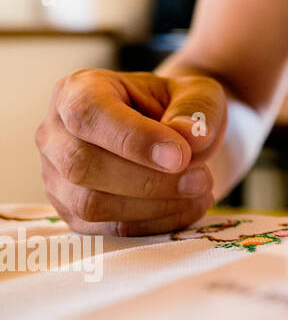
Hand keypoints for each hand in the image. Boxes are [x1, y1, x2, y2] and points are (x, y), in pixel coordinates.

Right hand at [35, 69, 226, 235]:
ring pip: (91, 204)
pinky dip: (155, 224)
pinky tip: (188, 207)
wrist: (172, 134)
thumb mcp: (198, 92)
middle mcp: (55, 134)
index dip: (133, 138)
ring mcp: (57, 177)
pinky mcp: (73, 212)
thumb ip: (197, 108)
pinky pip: (107, 229)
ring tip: (200, 190)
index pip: (87, 114)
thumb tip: (193, 137)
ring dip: (155, 205)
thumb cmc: (177, 107)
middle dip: (149, 179)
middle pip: (82, 166)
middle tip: (201, 178)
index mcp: (78, 90)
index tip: (180, 154)